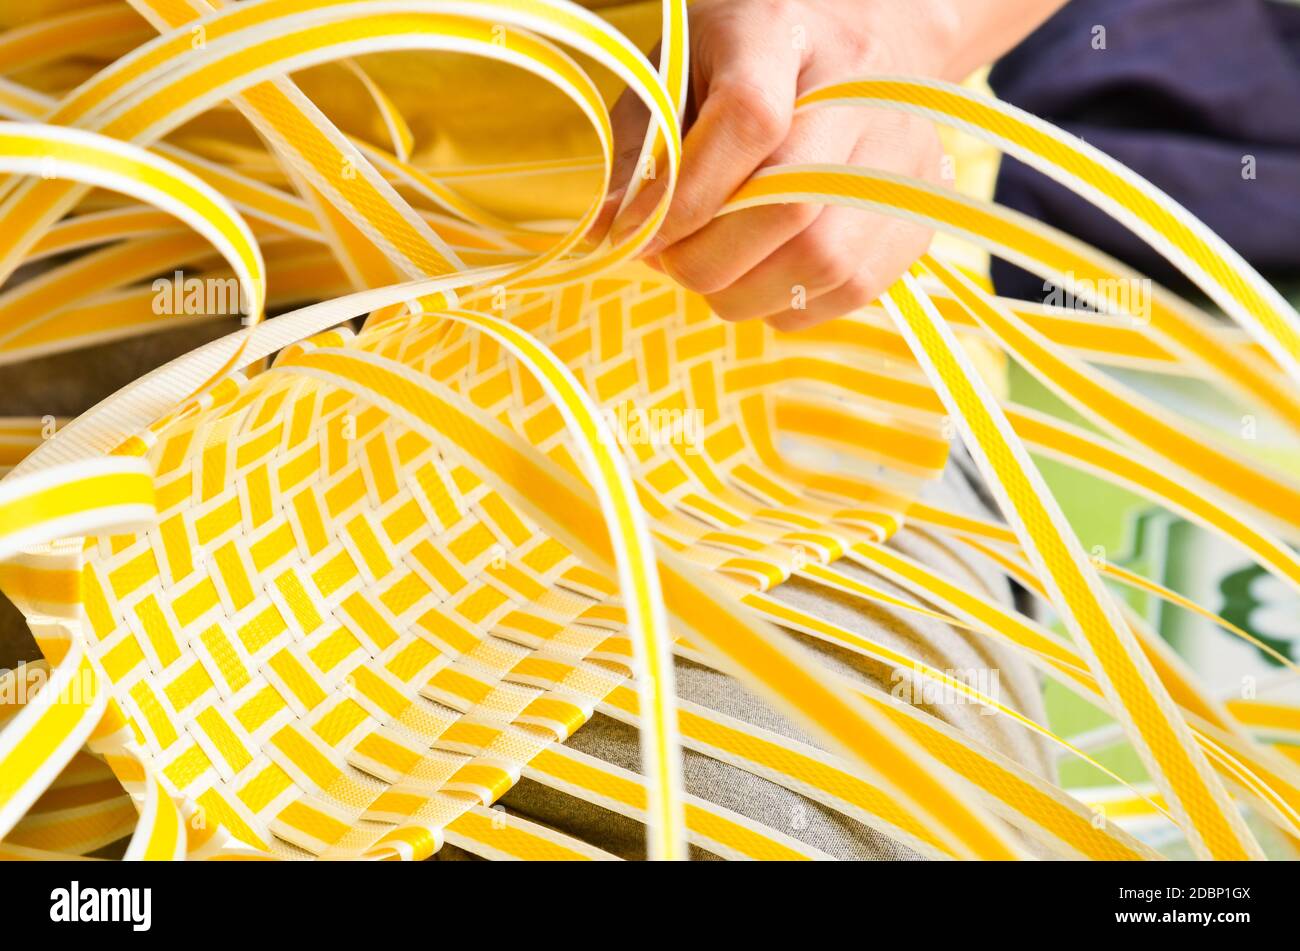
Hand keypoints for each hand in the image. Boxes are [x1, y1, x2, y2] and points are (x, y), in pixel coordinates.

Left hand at [604, 0, 960, 330]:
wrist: (868, 34)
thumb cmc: (749, 56)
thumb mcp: (680, 69)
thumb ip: (644, 144)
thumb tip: (607, 229)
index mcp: (785, 30)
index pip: (748, 120)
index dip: (685, 198)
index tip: (637, 235)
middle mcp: (863, 89)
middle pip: (790, 208)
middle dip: (708, 259)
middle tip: (670, 259)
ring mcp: (905, 154)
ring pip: (821, 263)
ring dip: (743, 291)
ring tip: (712, 264)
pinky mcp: (922, 211)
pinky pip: (847, 293)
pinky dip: (787, 302)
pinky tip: (762, 271)